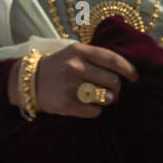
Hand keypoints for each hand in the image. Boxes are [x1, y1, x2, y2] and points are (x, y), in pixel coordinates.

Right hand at [10, 43, 138, 118]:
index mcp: (79, 51)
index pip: (113, 59)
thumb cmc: (57, 67)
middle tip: (111, 91)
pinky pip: (94, 111)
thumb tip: (124, 70)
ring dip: (107, 100)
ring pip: (106, 97)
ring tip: (100, 98)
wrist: (27, 81)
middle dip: (116, 88)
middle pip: (113, 80)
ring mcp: (70, 86)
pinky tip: (88, 106)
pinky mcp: (66, 104)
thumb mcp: (73, 53)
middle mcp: (75, 66)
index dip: (128, 69)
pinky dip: (95, 111)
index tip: (135, 77)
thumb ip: (95, 57)